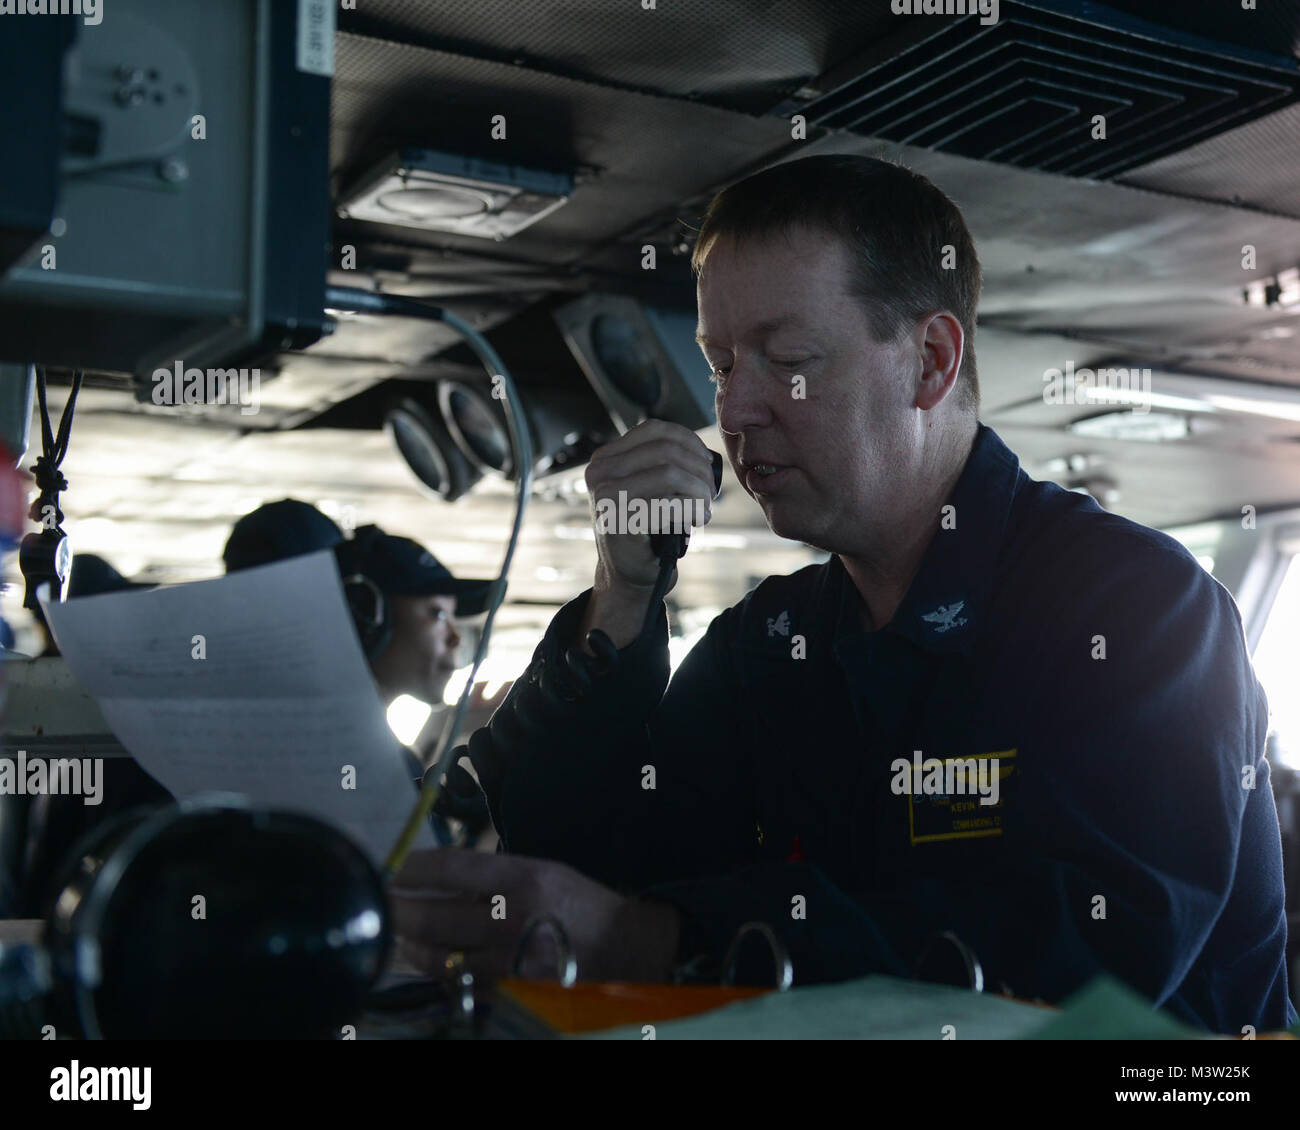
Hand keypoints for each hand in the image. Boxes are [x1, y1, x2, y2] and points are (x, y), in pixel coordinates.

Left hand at [389, 849, 680, 982]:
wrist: (625, 951)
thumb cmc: (581, 905)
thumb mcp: (544, 871)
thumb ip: (496, 874)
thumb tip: (440, 878)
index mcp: (524, 877)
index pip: (452, 867)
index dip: (413, 867)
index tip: (390, 867)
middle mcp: (513, 917)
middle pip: (434, 914)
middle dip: (397, 909)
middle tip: (376, 904)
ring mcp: (509, 960)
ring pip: (438, 956)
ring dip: (409, 945)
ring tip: (393, 935)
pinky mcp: (508, 992)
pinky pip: (458, 982)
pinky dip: (438, 972)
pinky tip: (427, 962)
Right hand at [583, 419, 716, 592]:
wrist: (627, 572)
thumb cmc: (644, 529)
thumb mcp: (645, 487)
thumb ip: (660, 462)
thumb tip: (701, 453)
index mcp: (605, 458)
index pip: (655, 430)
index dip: (690, 443)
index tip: (705, 464)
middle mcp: (600, 473)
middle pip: (666, 450)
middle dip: (699, 470)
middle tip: (709, 493)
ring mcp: (606, 497)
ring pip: (670, 473)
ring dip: (698, 491)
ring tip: (704, 508)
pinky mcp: (619, 523)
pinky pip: (668, 505)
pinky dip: (691, 511)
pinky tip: (695, 520)